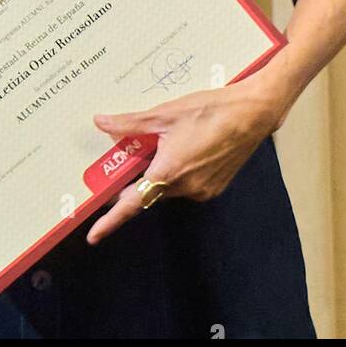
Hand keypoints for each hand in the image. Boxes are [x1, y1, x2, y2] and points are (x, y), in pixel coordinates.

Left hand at [86, 72, 292, 243]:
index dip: (111, 221)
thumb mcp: (165, 113)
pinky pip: (187, 186)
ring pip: (169, 187)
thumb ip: (131, 124)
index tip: (93, 236)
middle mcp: (185, 187)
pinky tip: (184, 150)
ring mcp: (203, 190)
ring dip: (160, 174)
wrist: (252, 113)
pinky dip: (178, 174)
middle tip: (123, 166)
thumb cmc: (209, 110)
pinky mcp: (215, 187)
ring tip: (164, 145)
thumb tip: (101, 122)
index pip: (133, 203)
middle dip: (135, 183)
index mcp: (169, 171)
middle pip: (150, 192)